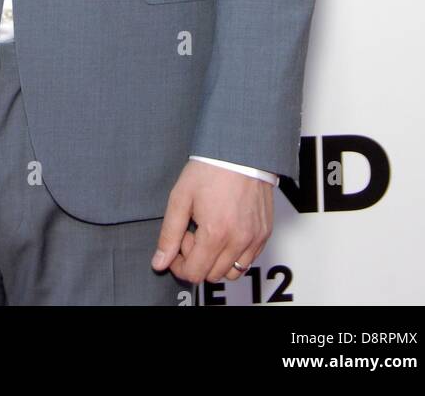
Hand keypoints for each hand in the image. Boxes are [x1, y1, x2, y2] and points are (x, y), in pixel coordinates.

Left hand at [151, 159, 273, 283]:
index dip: (180, 265)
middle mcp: (238, 240)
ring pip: (232, 272)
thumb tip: (159, 262)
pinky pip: (248, 259)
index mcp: (215, 233)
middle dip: (197, 259)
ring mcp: (254, 238)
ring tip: (210, 232)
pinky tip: (225, 230)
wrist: (239, 150)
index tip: (177, 247)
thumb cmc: (210, 169)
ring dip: (216, 260)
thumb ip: (169, 234)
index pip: (195, 274)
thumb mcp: (180, 198)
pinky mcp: (264, 233)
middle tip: (193, 232)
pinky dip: (234, 254)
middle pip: (212, 275)